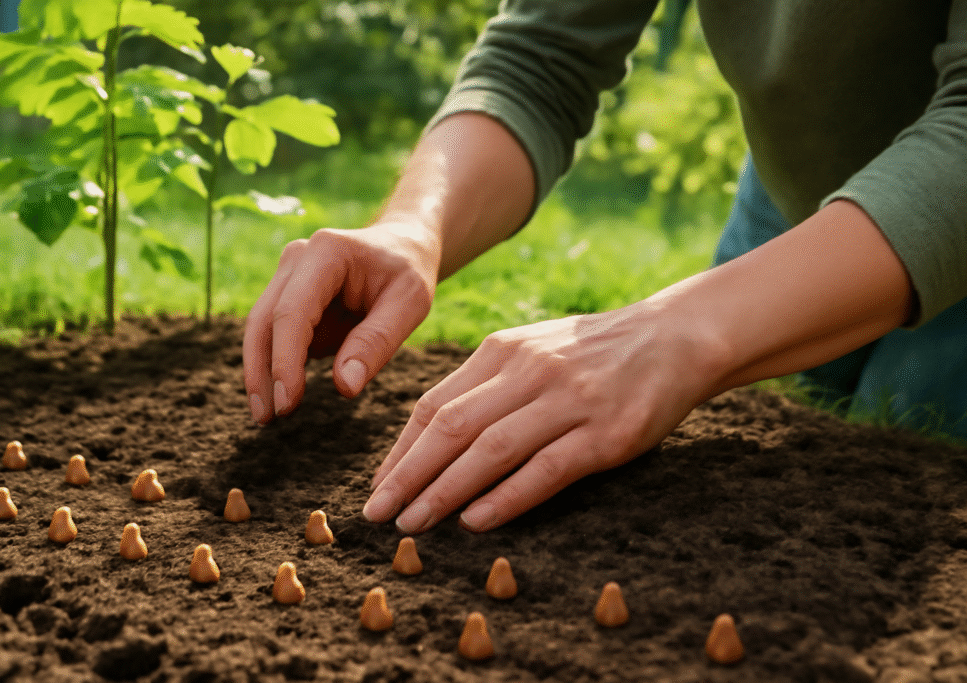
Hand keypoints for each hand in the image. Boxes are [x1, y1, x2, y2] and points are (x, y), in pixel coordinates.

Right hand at [243, 222, 438, 422]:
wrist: (404, 245)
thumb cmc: (410, 271)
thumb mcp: (410, 304)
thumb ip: (377, 342)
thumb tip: (344, 386)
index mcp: (326, 252)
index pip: (293, 312)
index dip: (285, 360)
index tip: (287, 402)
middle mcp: (297, 258)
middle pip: (265, 320)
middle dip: (262, 372)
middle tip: (267, 418)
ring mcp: (288, 275)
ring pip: (261, 328)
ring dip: (261, 373)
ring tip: (267, 416)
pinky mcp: (288, 295)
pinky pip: (275, 335)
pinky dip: (276, 366)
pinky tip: (282, 397)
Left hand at [362, 302, 722, 533]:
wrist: (674, 337)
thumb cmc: (592, 353)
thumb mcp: (532, 349)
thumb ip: (486, 384)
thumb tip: (431, 438)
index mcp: (502, 350)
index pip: (435, 405)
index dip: (401, 450)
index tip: (378, 485)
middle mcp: (528, 371)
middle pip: (451, 428)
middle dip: (407, 475)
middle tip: (377, 514)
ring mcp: (568, 401)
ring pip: (489, 450)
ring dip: (444, 492)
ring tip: (412, 525)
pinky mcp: (605, 434)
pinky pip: (544, 470)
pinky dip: (505, 498)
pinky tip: (476, 522)